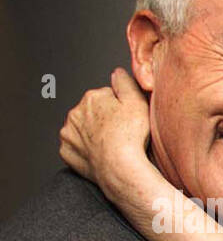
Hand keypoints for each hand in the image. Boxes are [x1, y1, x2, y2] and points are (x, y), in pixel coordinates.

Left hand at [59, 67, 154, 203]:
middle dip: (104, 120)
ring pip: (82, 130)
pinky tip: (100, 155)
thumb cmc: (130, 136)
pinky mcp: (67, 152)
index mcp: (92, 98)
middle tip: (122, 133)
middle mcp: (75, 113)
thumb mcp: (137, 102)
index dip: (120, 108)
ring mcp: (69, 133)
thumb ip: (126, 83)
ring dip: (93, 135)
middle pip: (93, 113)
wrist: (119, 167)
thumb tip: (117, 73)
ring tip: (112, 146)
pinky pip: (76, 149)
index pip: (106, 97)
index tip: (128, 119)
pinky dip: (86, 151)